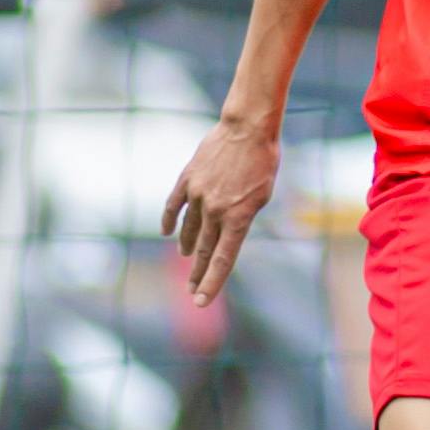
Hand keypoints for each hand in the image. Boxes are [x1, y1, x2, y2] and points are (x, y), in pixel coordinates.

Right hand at [162, 115, 281, 305]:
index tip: (200, 300)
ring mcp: (199, 195)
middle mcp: (216, 211)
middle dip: (198, 273)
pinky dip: (169, 220)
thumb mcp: (263, 197)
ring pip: (189, 230)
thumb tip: (228, 233)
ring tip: (187, 258)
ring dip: (188, 247)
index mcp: (238, 218)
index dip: (212, 283)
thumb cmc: (263, 162)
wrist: (247, 128)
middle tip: (191, 290)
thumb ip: (244, 217)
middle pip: (205, 250)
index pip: (223, 260)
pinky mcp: (188, 180)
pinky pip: (174, 205)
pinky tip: (166, 231)